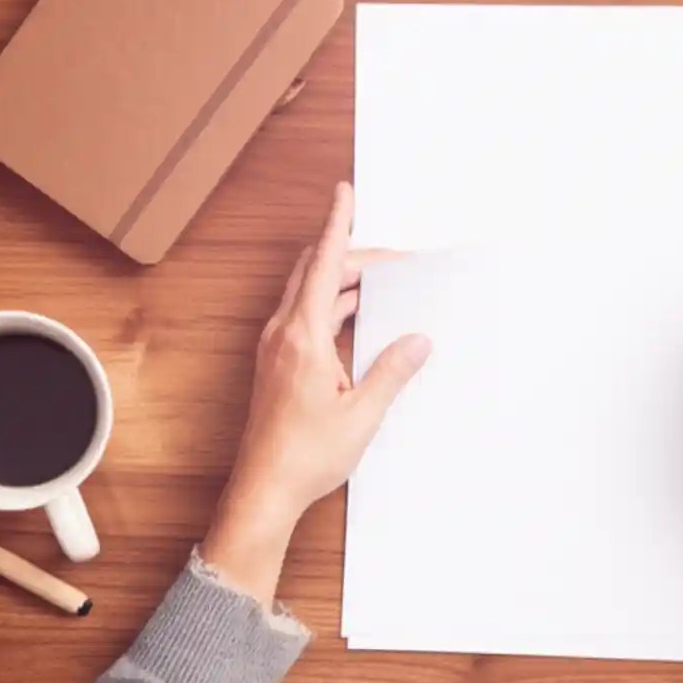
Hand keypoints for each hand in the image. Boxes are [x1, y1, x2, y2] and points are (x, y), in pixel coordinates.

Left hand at [202, 182, 430, 603]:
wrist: (263, 490)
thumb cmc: (307, 455)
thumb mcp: (362, 414)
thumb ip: (392, 371)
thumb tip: (419, 340)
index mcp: (303, 337)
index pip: (323, 265)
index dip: (336, 226)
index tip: (344, 192)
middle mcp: (283, 333)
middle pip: (314, 272)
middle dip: (350, 254)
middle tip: (391, 258)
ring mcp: (276, 348)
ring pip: (309, 294)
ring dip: (342, 282)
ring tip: (382, 285)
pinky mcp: (277, 364)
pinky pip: (305, 318)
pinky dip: (332, 307)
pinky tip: (358, 322)